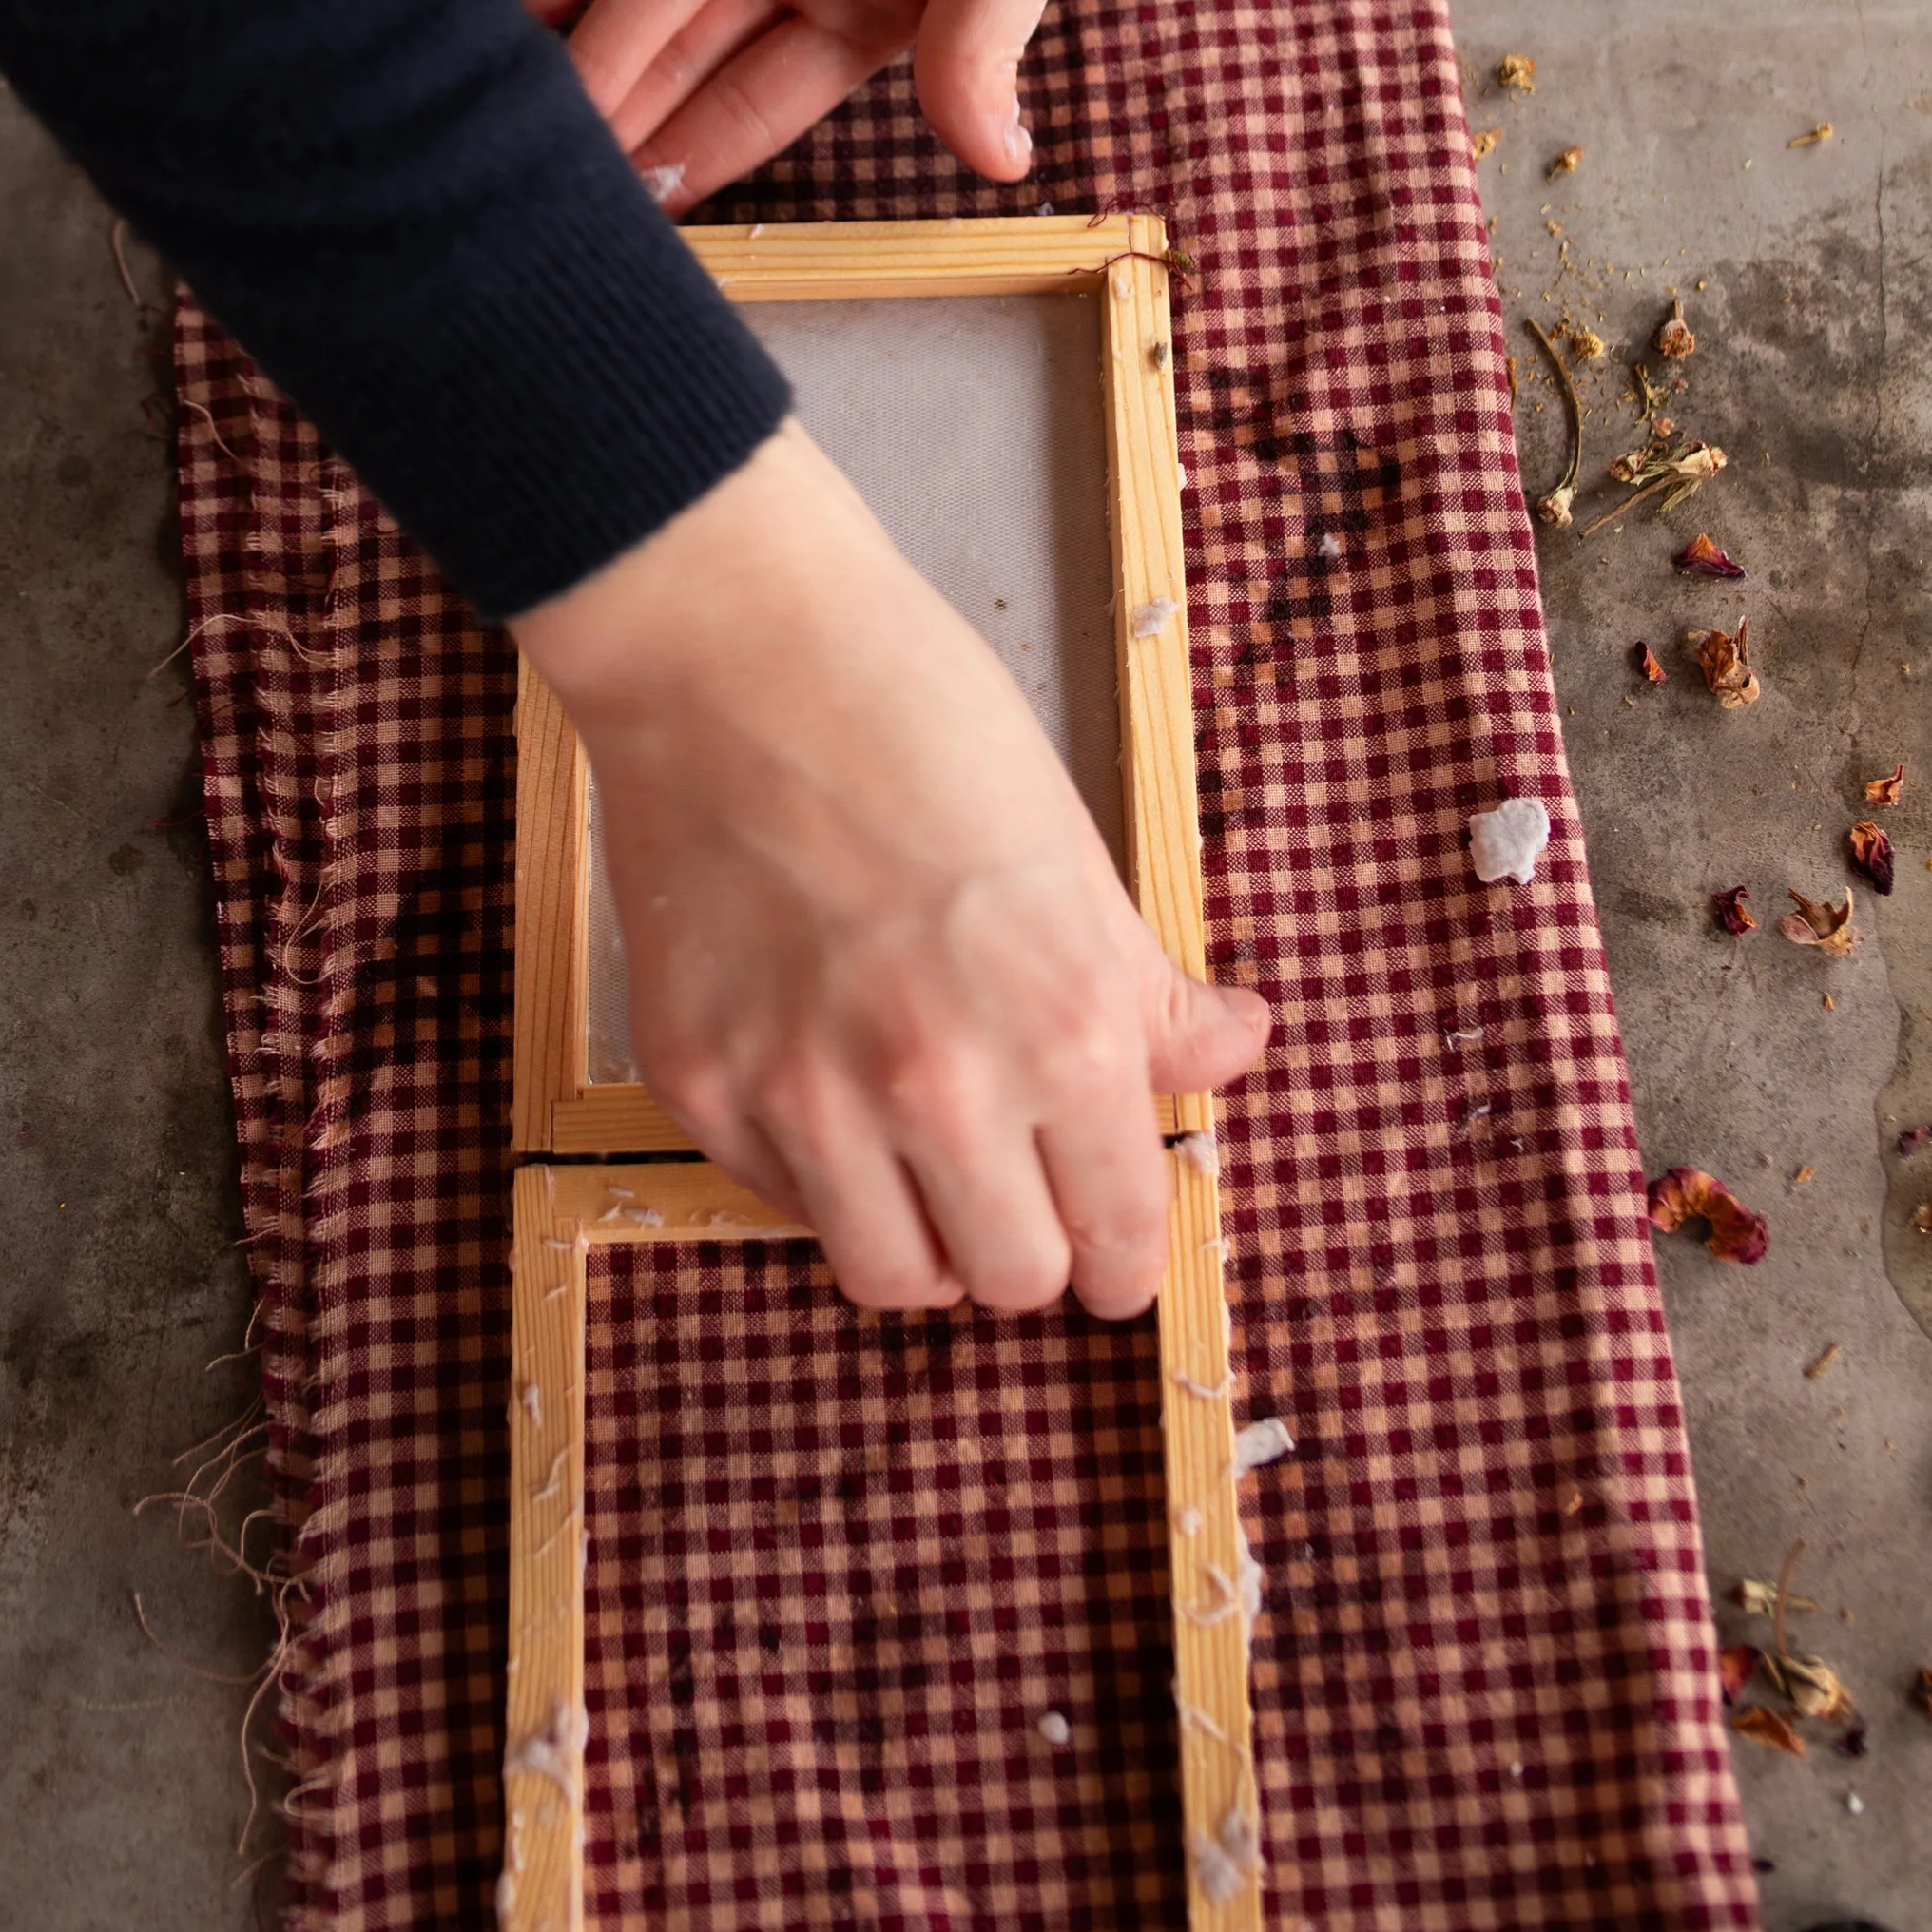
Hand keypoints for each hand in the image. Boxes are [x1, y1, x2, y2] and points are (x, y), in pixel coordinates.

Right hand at [512, 420, 1268, 1314]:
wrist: (734, 647)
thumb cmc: (916, 716)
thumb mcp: (1073, 850)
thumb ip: (1149, 990)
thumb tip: (1233, 1050)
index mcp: (1064, 1028)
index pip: (1120, 1237)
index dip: (1126, 1249)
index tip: (1111, 1237)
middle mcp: (938, 1086)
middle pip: (1012, 1283)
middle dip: (1031, 1246)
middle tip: (1020, 1186)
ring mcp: (803, 1095)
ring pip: (892, 1279)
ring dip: (924, 1239)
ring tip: (922, 1162)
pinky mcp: (697, 1083)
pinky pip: (780, 1201)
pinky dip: (816, 1174)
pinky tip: (826, 1083)